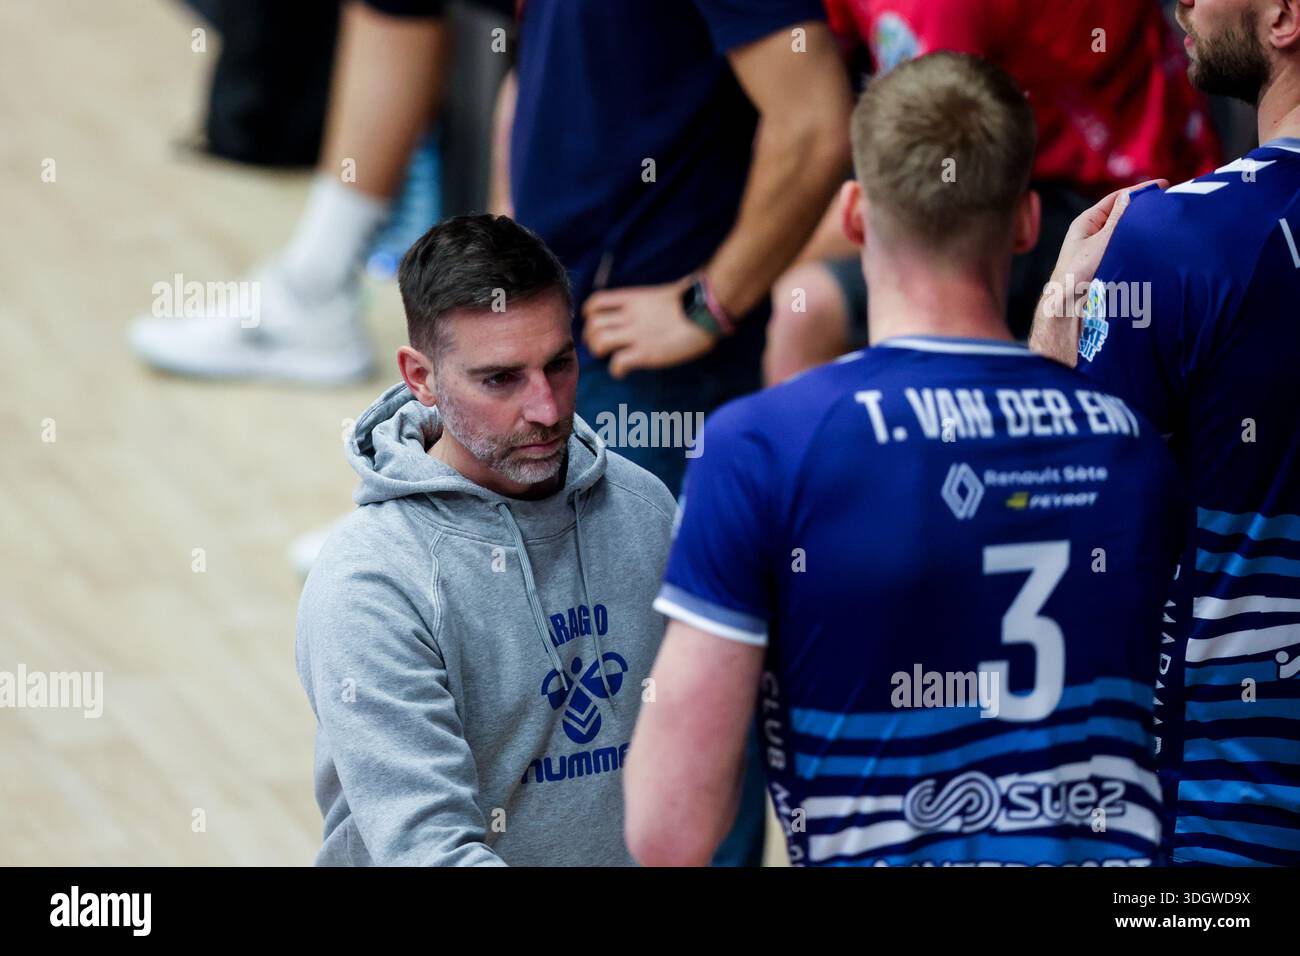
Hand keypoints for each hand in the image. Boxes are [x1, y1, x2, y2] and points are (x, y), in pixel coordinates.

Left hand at [582, 280, 716, 378]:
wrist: (705, 310)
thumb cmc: (691, 303)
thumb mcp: (660, 295)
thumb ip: (645, 303)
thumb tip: (646, 307)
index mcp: (632, 299)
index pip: (596, 302)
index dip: (588, 315)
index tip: (593, 323)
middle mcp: (629, 316)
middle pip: (592, 324)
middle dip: (589, 337)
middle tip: (599, 345)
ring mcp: (636, 334)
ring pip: (598, 342)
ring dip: (598, 352)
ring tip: (609, 356)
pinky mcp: (645, 353)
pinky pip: (617, 363)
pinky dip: (615, 370)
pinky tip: (622, 372)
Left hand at [1029, 178, 1167, 364]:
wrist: (1067, 313)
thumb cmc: (1076, 276)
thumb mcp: (1100, 242)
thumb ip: (1119, 219)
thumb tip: (1133, 195)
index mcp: (1087, 223)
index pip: (1117, 199)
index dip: (1139, 192)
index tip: (1164, 186)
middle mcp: (1095, 235)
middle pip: (1125, 215)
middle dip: (1146, 210)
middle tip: (1171, 203)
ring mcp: (1104, 251)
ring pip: (1130, 234)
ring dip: (1146, 230)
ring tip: (1170, 223)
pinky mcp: (1112, 267)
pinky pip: (1131, 251)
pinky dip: (1144, 247)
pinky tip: (1160, 246)